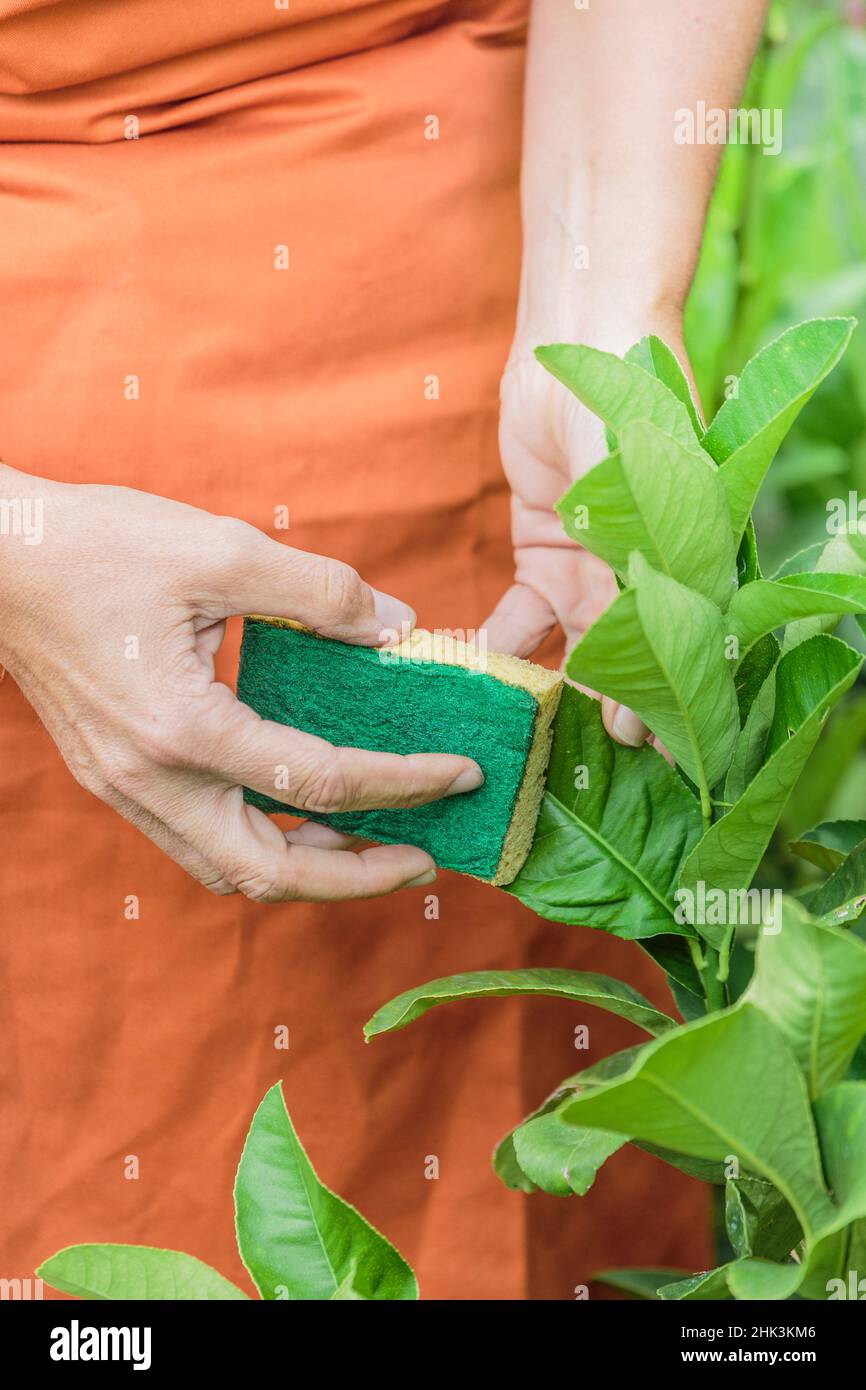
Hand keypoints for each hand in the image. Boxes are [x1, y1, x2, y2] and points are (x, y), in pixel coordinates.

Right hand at [0, 466, 482, 901]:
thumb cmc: (97, 546)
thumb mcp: (221, 549)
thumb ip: (321, 592)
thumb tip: (399, 630)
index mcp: (183, 728)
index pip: (318, 782)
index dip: (403, 782)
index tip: (461, 772)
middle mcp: (151, 780)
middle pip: (267, 875)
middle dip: (357, 879)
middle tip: (424, 859)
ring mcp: (125, 789)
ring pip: (228, 869)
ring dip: (306, 869)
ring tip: (370, 842)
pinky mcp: (115, 778)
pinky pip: (199, 839)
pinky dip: (261, 839)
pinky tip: (297, 808)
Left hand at [486, 307, 697, 747]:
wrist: (586, 340)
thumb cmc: (636, 418)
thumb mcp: (640, 517)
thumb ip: (631, 602)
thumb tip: (631, 693)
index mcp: (691, 573)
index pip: (688, 660)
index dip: (673, 713)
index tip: (657, 767)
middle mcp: (646, 581)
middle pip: (629, 667)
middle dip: (606, 719)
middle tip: (574, 769)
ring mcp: (594, 568)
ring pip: (574, 652)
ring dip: (551, 692)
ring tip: (520, 736)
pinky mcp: (543, 548)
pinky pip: (523, 616)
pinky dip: (501, 646)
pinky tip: (479, 677)